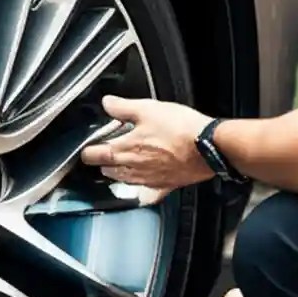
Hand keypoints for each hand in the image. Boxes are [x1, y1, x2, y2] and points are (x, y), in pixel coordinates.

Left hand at [80, 95, 214, 200]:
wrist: (209, 147)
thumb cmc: (181, 129)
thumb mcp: (148, 109)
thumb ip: (123, 107)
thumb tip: (108, 103)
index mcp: (124, 150)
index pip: (93, 155)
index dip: (88, 150)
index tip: (89, 145)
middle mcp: (133, 169)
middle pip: (107, 170)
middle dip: (104, 160)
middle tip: (108, 149)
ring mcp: (148, 180)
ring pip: (124, 181)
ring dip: (120, 172)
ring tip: (125, 161)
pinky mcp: (164, 186)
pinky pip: (147, 193)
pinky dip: (142, 189)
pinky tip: (145, 182)